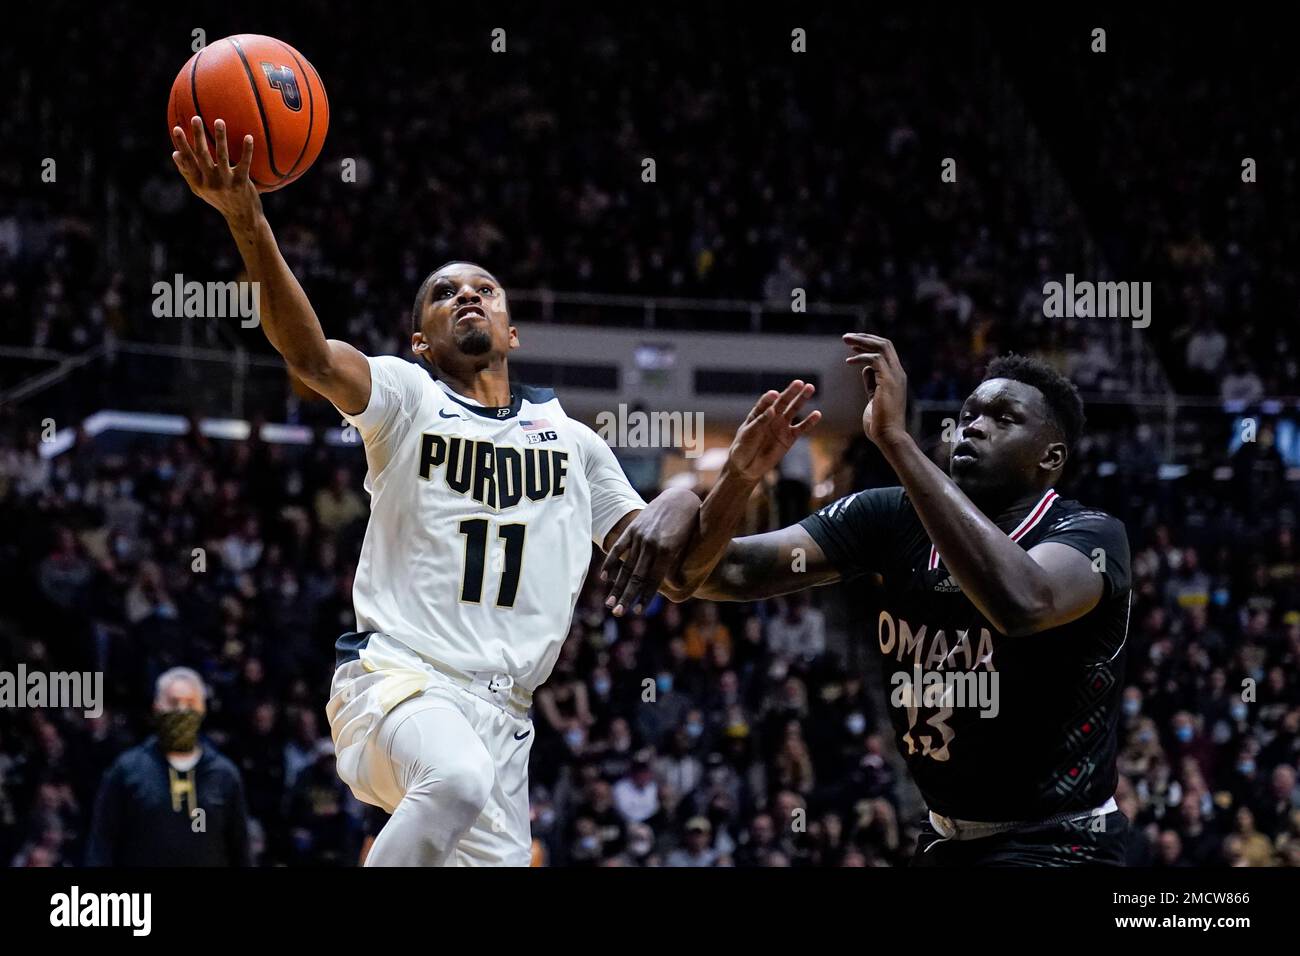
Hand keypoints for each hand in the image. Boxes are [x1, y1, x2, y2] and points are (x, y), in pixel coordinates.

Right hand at [171, 117, 262, 225]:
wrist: (241, 217)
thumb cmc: (219, 200)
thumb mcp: (200, 190)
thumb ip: (188, 173)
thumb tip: (175, 153)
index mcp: (199, 183)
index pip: (188, 161)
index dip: (182, 145)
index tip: (177, 128)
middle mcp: (211, 182)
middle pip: (202, 155)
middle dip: (198, 136)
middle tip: (196, 118)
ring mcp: (226, 182)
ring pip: (222, 156)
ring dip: (220, 137)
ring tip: (219, 121)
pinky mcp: (242, 183)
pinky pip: (244, 163)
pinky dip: (247, 150)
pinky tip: (248, 136)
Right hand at [600, 487, 700, 615]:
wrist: (680, 498)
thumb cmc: (689, 526)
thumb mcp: (686, 547)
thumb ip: (674, 565)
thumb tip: (671, 587)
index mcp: (667, 552)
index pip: (653, 580)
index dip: (645, 597)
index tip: (638, 612)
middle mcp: (651, 545)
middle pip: (636, 577)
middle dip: (626, 597)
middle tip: (618, 613)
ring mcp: (640, 536)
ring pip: (626, 566)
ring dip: (617, 586)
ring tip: (610, 602)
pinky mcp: (633, 529)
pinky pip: (619, 548)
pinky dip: (611, 563)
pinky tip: (605, 578)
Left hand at [725, 380, 820, 483]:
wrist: (746, 467)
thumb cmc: (743, 448)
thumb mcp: (749, 434)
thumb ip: (760, 421)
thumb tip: (773, 409)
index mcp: (759, 413)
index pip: (766, 402)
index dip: (770, 398)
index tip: (774, 395)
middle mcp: (772, 417)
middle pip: (783, 401)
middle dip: (791, 392)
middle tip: (799, 383)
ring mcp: (781, 426)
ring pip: (794, 410)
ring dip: (801, 399)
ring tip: (810, 388)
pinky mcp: (789, 438)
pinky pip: (801, 428)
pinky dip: (809, 422)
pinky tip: (817, 414)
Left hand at [844, 333, 908, 446]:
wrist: (888, 436)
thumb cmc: (880, 422)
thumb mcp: (873, 397)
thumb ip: (871, 383)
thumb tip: (865, 369)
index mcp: (896, 376)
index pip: (886, 351)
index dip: (869, 344)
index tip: (853, 345)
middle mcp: (898, 373)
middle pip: (885, 344)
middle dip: (865, 337)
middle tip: (846, 337)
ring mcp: (895, 376)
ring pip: (882, 347)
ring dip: (862, 341)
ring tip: (845, 341)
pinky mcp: (888, 381)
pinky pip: (875, 359)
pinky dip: (861, 357)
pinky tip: (849, 362)